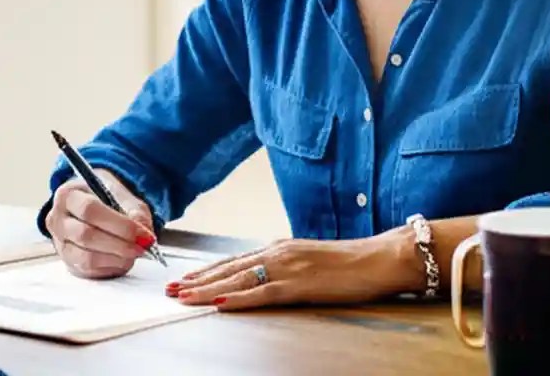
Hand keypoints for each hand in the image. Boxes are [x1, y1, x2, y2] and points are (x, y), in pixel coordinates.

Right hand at [44, 169, 156, 279]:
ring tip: (134, 252)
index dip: (119, 224)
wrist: (90, 206)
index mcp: (67, 195)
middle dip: (119, 244)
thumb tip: (143, 230)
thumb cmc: (104, 198)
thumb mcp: (121, 194)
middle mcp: (57, 220)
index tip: (143, 233)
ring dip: (116, 258)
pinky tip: (123, 259)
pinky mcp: (68, 263)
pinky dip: (111, 267)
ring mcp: (60, 244)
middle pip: (86, 235)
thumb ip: (134, 209)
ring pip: (86, 257)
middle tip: (142, 246)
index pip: (90, 210)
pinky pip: (89, 270)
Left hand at [167, 233, 413, 310]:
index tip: (184, 278)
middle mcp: (278, 253)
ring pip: (238, 280)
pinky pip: (263, 293)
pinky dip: (239, 298)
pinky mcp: (300, 284)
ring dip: (207, 289)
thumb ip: (285, 265)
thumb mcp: (309, 260)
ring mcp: (288, 267)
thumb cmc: (349, 263)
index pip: (234, 260)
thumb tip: (263, 274)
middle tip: (170, 288)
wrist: (379, 259)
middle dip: (197, 280)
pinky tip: (220, 303)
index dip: (206, 270)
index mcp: (280, 247)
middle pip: (228, 268)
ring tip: (183, 296)